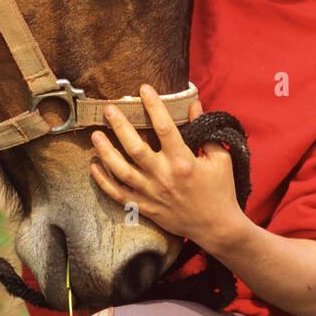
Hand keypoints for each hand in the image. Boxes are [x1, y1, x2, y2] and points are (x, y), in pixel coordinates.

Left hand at [88, 84, 241, 248]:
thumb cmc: (221, 190)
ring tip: (95, 134)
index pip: (165, 127)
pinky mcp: (145, 207)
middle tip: (108, 108)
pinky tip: (93, 167)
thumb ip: (205, 131)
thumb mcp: (221, 159)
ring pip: (121, 171)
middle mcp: (164, 176)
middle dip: (120, 126)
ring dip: (106, 152)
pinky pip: (119, 194)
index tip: (144, 88)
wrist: (217, 228)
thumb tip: (194, 105)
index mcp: (184, 161)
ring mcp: (152, 193)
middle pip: (135, 147)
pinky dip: (104, 182)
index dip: (153, 105)